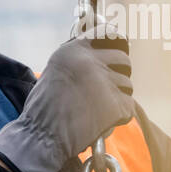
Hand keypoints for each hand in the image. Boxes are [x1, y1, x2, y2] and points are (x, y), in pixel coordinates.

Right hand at [0, 31, 133, 171]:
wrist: (41, 137)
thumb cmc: (43, 108)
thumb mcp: (55, 70)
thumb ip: (77, 59)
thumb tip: (99, 52)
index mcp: (74, 50)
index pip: (107, 34)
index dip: (117, 40)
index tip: (120, 45)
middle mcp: (91, 62)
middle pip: (123, 59)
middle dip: (120, 72)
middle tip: (108, 87)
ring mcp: (105, 82)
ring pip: (128, 84)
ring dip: (119, 96)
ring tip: (99, 108)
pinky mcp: (115, 105)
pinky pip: (129, 105)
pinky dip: (120, 115)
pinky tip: (103, 121)